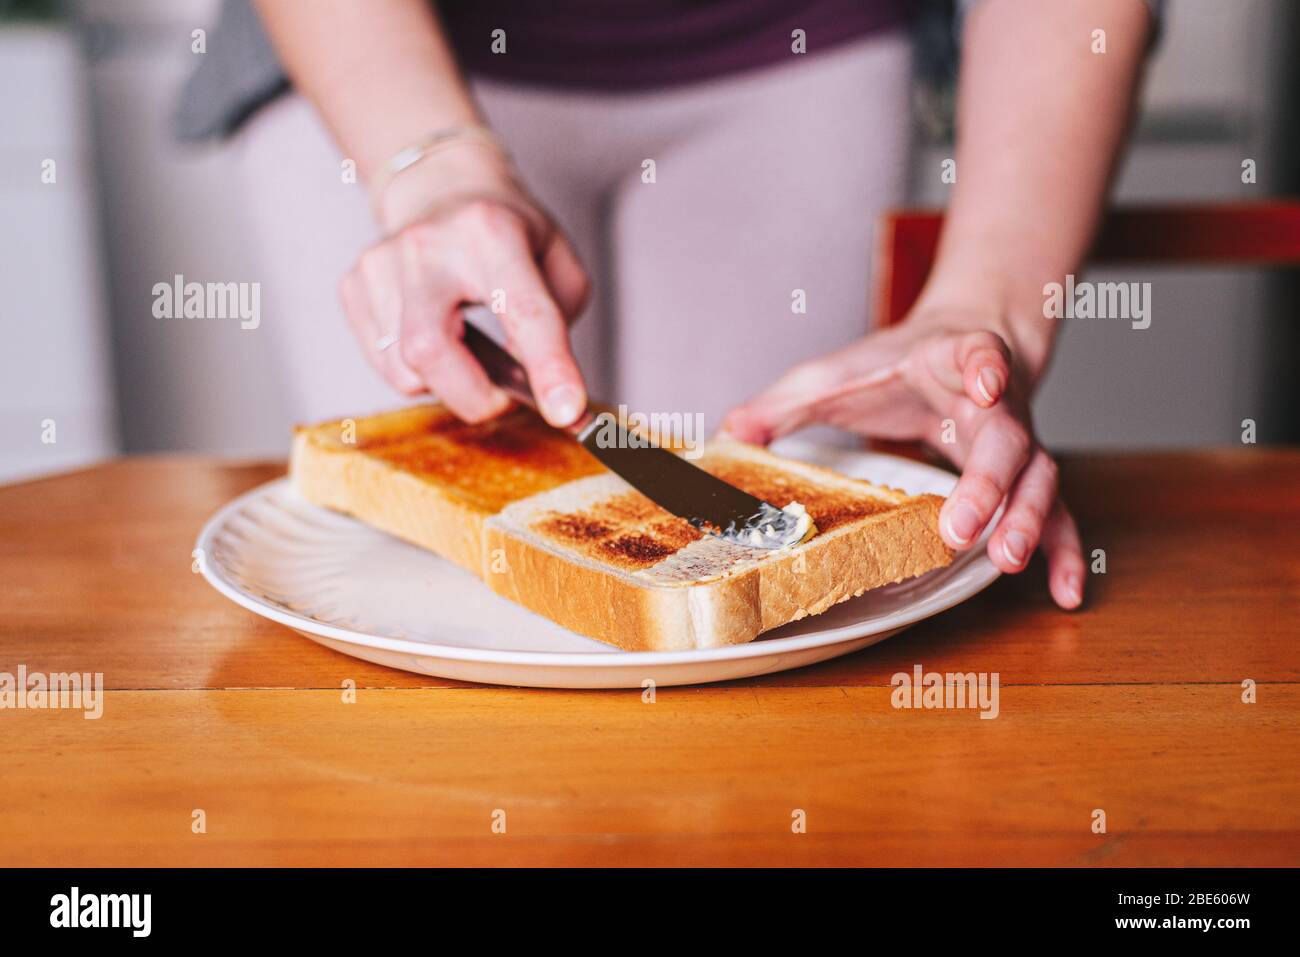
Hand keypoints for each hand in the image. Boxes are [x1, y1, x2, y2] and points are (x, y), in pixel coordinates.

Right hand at [340, 146, 590, 425]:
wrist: (440, 188)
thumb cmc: (504, 231)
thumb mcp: (557, 260)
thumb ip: (558, 320)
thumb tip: (535, 379)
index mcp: (491, 232)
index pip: (524, 311)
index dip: (548, 367)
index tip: (566, 413)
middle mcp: (427, 245)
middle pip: (431, 350)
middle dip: (477, 398)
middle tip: (506, 395)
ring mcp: (380, 264)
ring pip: (406, 370)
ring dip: (450, 384)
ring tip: (469, 351)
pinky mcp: (354, 286)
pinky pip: (386, 366)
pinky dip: (420, 374)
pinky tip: (437, 338)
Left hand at [721, 308, 1084, 608]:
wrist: (963, 344)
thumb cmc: (897, 363)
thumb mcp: (834, 373)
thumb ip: (785, 403)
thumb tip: (728, 434)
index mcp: (955, 363)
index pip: (978, 356)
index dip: (984, 367)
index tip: (986, 381)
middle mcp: (1000, 406)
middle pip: (1008, 442)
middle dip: (988, 485)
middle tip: (961, 528)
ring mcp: (1020, 445)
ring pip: (1039, 481)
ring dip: (1028, 522)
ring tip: (1008, 562)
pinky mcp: (1025, 481)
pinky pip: (1059, 517)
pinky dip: (1065, 554)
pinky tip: (1065, 594)